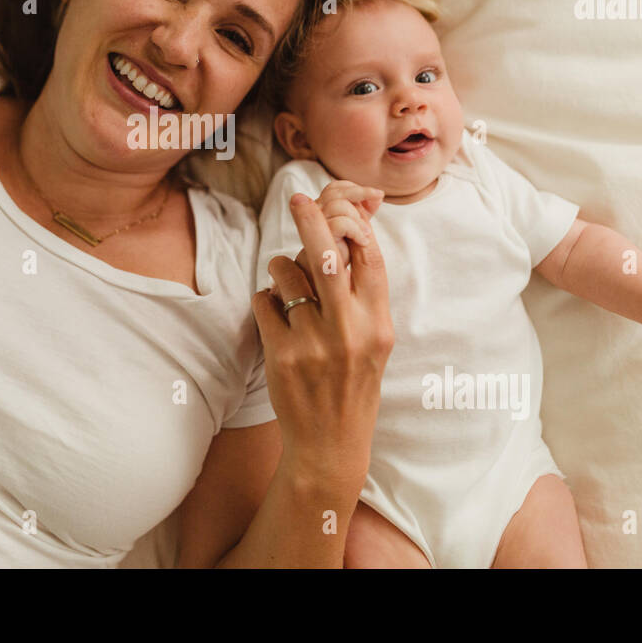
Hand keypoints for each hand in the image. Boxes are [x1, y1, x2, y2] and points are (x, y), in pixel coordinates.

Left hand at [251, 193, 394, 488]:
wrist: (331, 444)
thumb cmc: (352, 381)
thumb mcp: (374, 337)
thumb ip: (363, 290)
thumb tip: (352, 226)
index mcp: (378, 322)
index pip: (369, 255)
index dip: (351, 220)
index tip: (333, 201)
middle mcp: (350, 330)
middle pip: (328, 254)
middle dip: (311, 218)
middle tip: (298, 199)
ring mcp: (314, 343)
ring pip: (287, 273)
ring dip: (281, 268)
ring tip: (286, 286)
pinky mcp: (281, 355)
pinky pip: (263, 301)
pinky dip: (265, 299)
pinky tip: (276, 318)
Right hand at [316, 181, 385, 267]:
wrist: (340, 284)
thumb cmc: (347, 258)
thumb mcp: (358, 230)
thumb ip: (363, 212)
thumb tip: (378, 196)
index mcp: (322, 212)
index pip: (334, 189)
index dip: (354, 188)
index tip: (376, 196)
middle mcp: (313, 217)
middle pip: (333, 191)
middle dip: (359, 193)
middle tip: (377, 199)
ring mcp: (313, 230)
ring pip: (338, 205)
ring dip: (358, 218)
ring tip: (366, 235)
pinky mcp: (317, 243)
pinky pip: (340, 224)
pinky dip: (357, 231)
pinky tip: (362, 242)